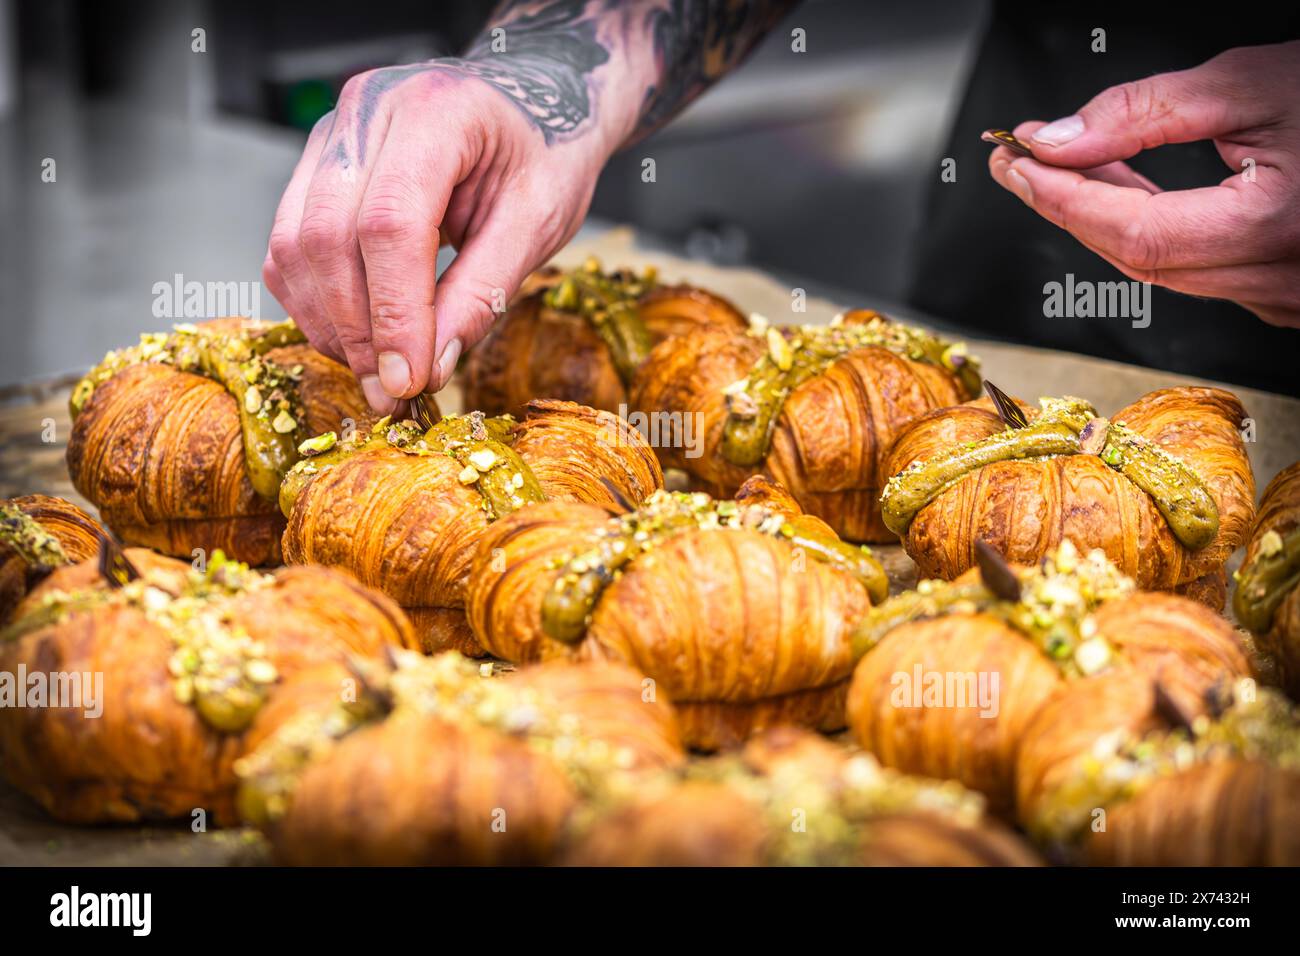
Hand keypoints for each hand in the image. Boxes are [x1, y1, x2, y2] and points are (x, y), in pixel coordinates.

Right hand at [263, 61, 608, 410]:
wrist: (530, 98)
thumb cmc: (544, 151)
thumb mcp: (539, 221)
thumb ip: (484, 291)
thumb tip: (432, 366)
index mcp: (435, 110)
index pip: (391, 224)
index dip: (394, 314)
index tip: (409, 380)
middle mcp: (367, 111)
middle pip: (329, 236)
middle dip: (357, 330)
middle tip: (393, 393)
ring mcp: (332, 135)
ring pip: (296, 245)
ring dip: (330, 324)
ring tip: (379, 373)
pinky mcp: (316, 165)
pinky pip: (290, 245)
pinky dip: (316, 303)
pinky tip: (359, 338)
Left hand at [988, 41, 1299, 328]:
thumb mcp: (1257, 83)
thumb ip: (1147, 112)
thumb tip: (1056, 140)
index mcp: (1273, 231)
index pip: (1128, 231)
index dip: (1059, 198)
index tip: (1012, 161)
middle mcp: (1278, 281)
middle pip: (1134, 257)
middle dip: (1065, 207)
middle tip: (1016, 163)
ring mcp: (1284, 297)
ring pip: (1158, 267)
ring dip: (1101, 218)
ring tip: (1056, 168)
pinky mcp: (1284, 292)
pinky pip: (1191, 268)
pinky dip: (1146, 229)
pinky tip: (1119, 191)